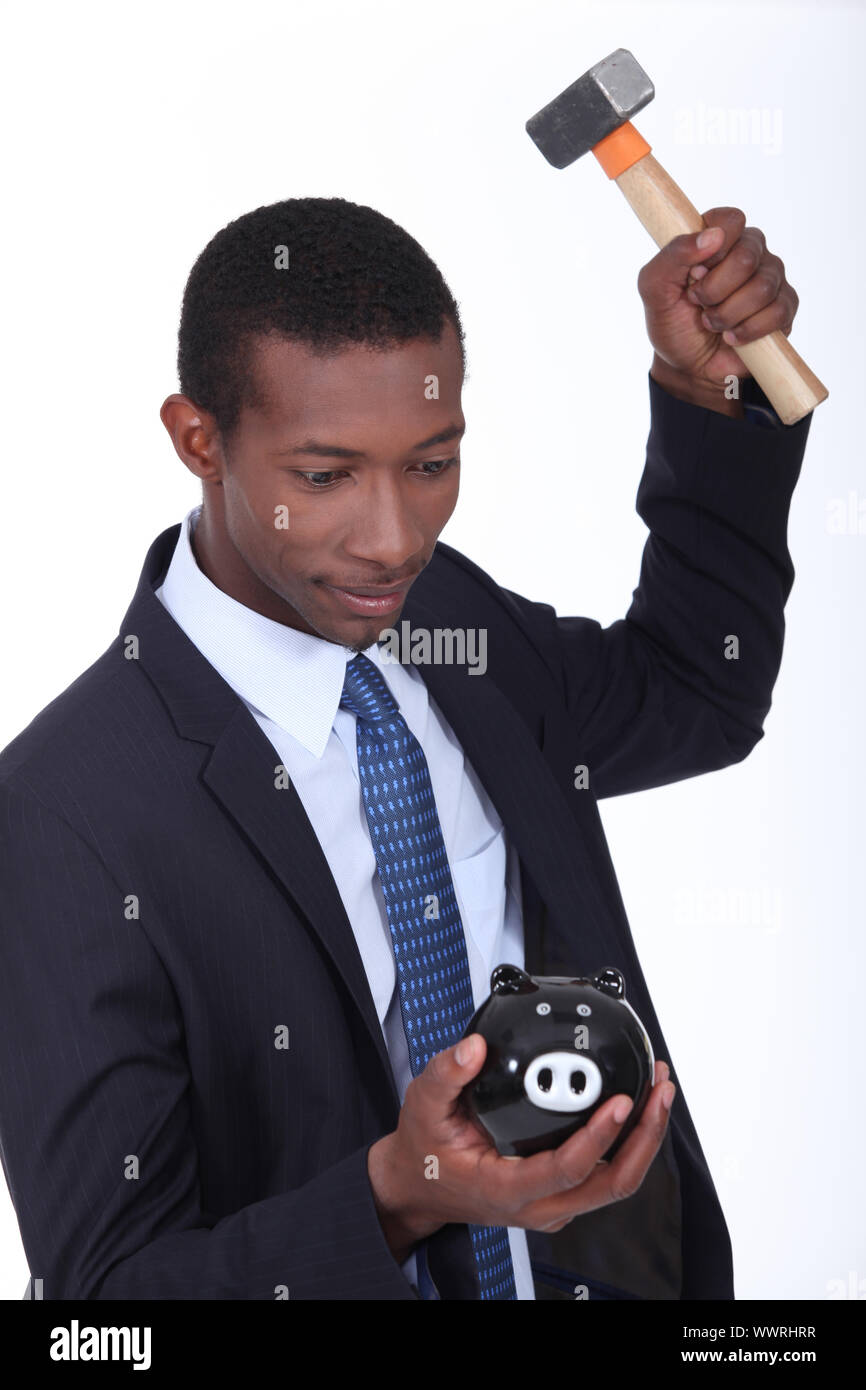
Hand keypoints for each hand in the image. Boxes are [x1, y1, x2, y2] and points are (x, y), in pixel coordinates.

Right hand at [367, 1034, 674, 1261]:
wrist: (420, 1187)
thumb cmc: (426, 1152)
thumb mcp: (422, 1104)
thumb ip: (446, 1074)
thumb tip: (477, 1047)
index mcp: (507, 1188)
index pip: (566, 1171)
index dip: (599, 1137)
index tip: (621, 1101)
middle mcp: (540, 1205)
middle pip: (613, 1182)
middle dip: (645, 1137)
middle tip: (659, 1089)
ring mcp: (555, 1203)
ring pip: (618, 1181)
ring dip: (646, 1138)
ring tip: (659, 1089)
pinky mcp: (562, 1193)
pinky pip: (608, 1172)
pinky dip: (630, 1140)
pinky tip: (636, 1103)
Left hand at [638, 206, 798, 391]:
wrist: (687, 368)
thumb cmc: (672, 323)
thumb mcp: (654, 289)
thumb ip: (672, 256)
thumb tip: (711, 236)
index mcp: (719, 237)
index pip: (731, 221)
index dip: (713, 249)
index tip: (695, 274)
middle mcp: (749, 251)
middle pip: (747, 256)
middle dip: (715, 291)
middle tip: (699, 304)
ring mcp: (771, 278)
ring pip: (763, 287)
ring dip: (728, 314)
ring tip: (712, 323)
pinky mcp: (784, 308)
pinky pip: (778, 312)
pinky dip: (748, 330)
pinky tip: (732, 337)